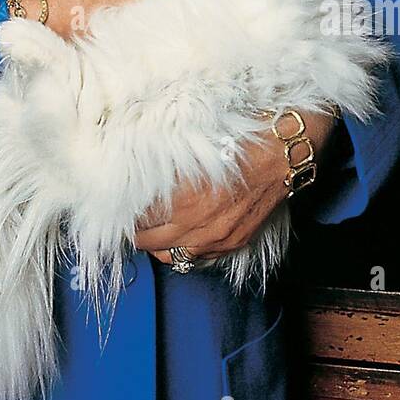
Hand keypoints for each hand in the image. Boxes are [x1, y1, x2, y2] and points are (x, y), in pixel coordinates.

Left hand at [133, 110, 340, 263]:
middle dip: (135, 232)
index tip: (117, 205)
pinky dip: (183, 252)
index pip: (137, 220)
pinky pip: (197, 260)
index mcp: (184, 199)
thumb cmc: (238, 140)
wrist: (281, 152)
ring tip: (149, 231)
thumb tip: (134, 172)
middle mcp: (198, 225)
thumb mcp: (191, 146)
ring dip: (156, 246)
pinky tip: (179, 238)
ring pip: (170, 257)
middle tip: (128, 219)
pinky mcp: (233, 243)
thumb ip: (162, 166)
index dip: (124, 214)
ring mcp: (217, 238)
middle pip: (148, 242)